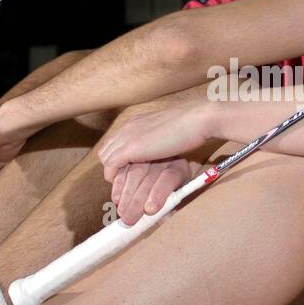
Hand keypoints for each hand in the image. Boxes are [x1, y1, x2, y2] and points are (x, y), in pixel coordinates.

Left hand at [96, 102, 213, 182]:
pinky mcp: (131, 148)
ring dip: (114, 173)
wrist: (197, 120)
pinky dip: (115, 177)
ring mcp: (127, 136)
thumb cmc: (190, 125)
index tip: (128, 171)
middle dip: (112, 166)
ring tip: (125, 185)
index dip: (119, 158)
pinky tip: (125, 184)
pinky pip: (111, 166)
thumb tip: (158, 147)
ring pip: (106, 158)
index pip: (115, 142)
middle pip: (107, 150)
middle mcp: (128, 127)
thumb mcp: (167, 130)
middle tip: (125, 181)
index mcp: (136, 121)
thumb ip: (156, 137)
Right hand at [109, 158, 197, 225]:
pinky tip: (116, 198)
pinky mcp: (131, 156)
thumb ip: (168, 208)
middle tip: (129, 218)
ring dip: (125, 194)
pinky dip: (117, 185)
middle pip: (149, 177)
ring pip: (133, 172)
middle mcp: (164, 158)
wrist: (169, 169)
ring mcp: (147, 154)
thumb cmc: (173, 191)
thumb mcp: (176, 200)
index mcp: (180, 168)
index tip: (150, 210)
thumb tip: (157, 220)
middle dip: (137, 200)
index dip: (159, 194)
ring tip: (121, 211)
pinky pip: (121, 168)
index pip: (170, 177)